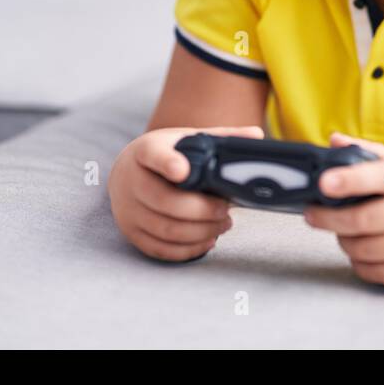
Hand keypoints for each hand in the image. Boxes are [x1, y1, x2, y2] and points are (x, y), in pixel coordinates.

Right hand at [108, 125, 263, 261]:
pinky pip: (161, 249)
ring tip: (224, 224)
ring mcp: (128, 210)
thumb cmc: (166, 154)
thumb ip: (219, 137)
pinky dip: (188, 249)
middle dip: (203, 210)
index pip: (153, 155)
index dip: (168, 163)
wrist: (126, 172)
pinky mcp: (131, 233)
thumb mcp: (187, 140)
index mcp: (146, 151)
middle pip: (166, 202)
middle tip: (227, 209)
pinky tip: (208, 240)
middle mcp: (131, 181)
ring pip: (166, 230)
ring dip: (200, 231)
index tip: (184, 170)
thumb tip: (257, 135)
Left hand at [303, 131, 383, 286]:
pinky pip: (375, 272)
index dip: (349, 180)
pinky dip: (358, 262)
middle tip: (312, 213)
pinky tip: (360, 248)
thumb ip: (373, 153)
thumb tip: (334, 141)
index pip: (380, 177)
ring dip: (343, 240)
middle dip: (330, 218)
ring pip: (364, 249)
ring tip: (342, 230)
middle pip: (364, 220)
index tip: (324, 181)